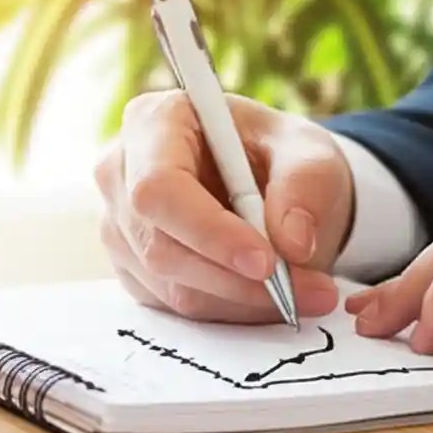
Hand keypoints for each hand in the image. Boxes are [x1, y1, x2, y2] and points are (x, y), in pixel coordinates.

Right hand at [95, 90, 351, 322]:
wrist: (271, 185)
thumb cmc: (279, 155)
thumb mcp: (310, 153)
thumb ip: (306, 186)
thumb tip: (293, 243)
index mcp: (153, 122)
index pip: (159, 187)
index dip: (207, 230)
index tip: (266, 261)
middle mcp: (121, 174)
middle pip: (160, 246)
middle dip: (238, 279)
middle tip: (312, 289)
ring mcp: (119, 226)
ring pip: (173, 286)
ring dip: (244, 300)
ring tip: (308, 291)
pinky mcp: (133, 269)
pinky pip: (177, 307)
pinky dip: (232, 309)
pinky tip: (269, 293)